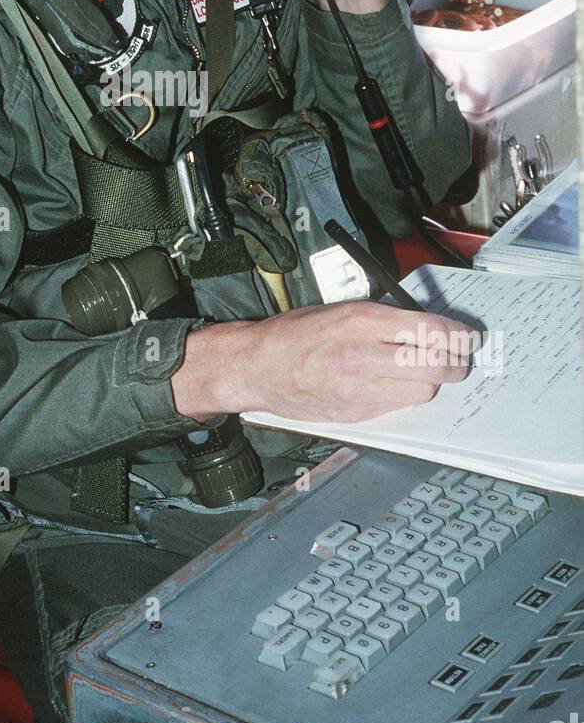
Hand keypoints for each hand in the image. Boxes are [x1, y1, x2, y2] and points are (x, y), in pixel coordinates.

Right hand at [173, 301, 472, 422]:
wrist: (257, 366)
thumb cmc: (295, 333)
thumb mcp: (341, 308)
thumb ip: (384, 316)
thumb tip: (427, 326)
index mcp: (362, 319)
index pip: (432, 330)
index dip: (458, 335)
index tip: (465, 335)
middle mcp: (365, 354)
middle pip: (438, 366)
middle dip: (457, 363)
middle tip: (457, 358)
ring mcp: (361, 388)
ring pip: (424, 391)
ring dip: (429, 382)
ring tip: (420, 372)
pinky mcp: (357, 413)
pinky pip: (398, 406)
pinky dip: (402, 395)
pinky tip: (391, 384)